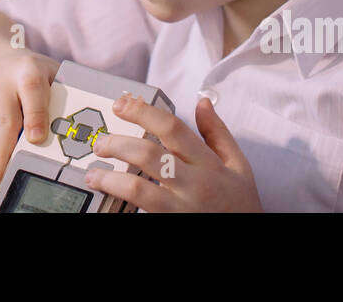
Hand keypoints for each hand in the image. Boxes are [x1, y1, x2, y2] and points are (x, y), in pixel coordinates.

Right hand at [0, 51, 59, 187]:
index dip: (35, 116)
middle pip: (2, 117)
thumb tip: (72, 134)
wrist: (6, 61)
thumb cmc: (38, 75)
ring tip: (6, 172)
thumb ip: (62, 102)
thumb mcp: (55, 79)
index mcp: (28, 68)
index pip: (32, 90)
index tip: (36, 139)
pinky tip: (2, 153)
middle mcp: (1, 78)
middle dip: (1, 152)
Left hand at [85, 95, 262, 211]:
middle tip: (100, 143)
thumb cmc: (241, 204)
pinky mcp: (170, 224)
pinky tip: (109, 196)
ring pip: (138, 189)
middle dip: (118, 144)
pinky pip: (141, 211)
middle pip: (148, 155)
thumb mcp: (239, 166)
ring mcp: (181, 208)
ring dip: (110, 179)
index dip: (142, 112)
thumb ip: (218, 133)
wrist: (248, 240)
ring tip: (94, 175)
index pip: (171, 128)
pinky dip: (120, 202)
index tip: (121, 104)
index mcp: (209, 163)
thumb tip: (202, 103)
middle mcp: (194, 184)